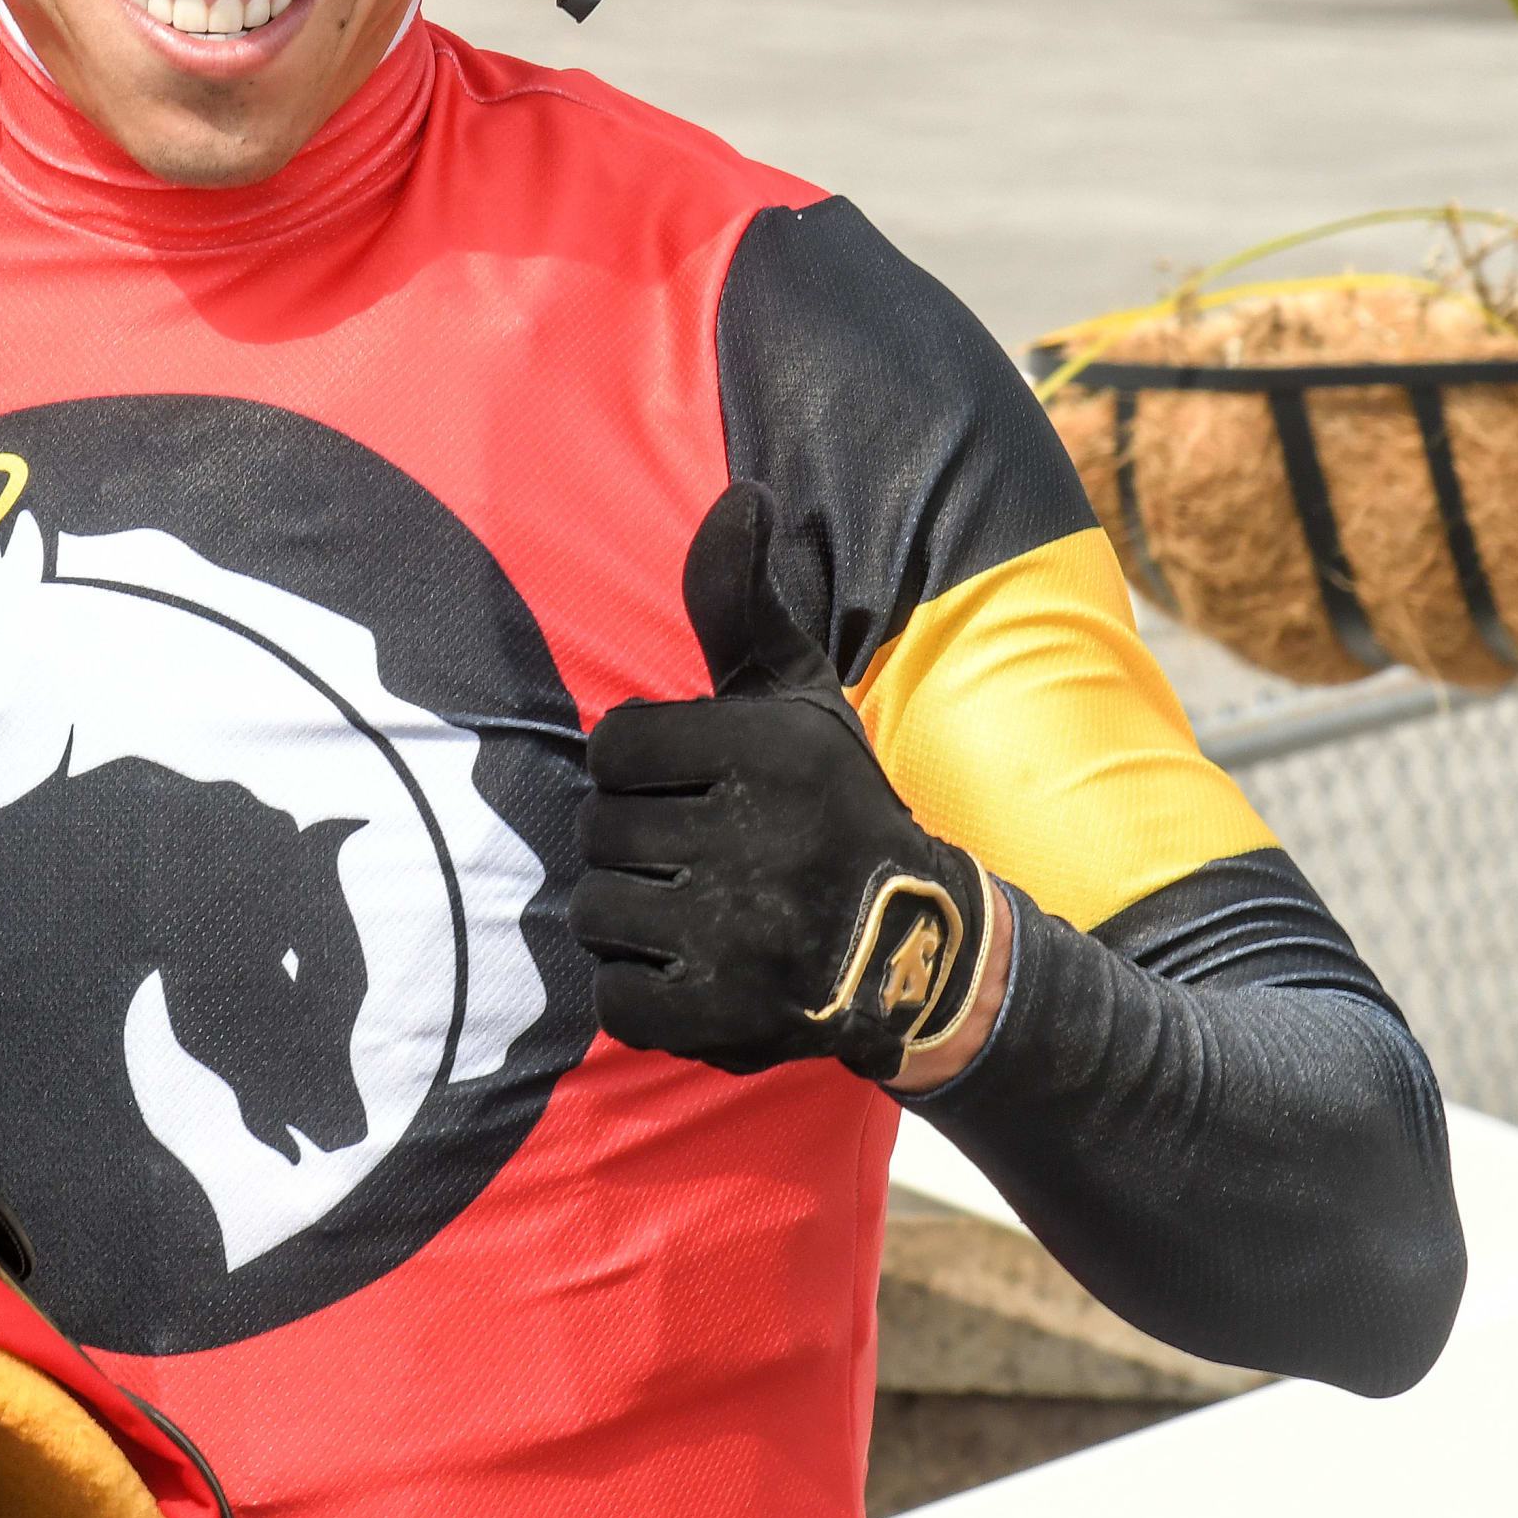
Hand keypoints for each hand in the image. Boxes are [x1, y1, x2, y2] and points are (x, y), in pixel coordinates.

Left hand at [574, 483, 1001, 1082]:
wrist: (922, 955)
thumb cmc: (832, 807)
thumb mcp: (798, 699)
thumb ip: (742, 602)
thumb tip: (740, 496)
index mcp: (769, 752)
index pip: (614, 746)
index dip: (642, 768)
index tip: (695, 787)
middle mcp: (759, 843)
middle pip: (597, 831)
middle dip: (637, 842)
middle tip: (701, 855)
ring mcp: (742, 939)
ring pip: (596, 912)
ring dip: (632, 916)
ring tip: (696, 910)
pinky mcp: (726, 1021)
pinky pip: (614, 1001)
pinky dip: (638, 992)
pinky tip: (692, 969)